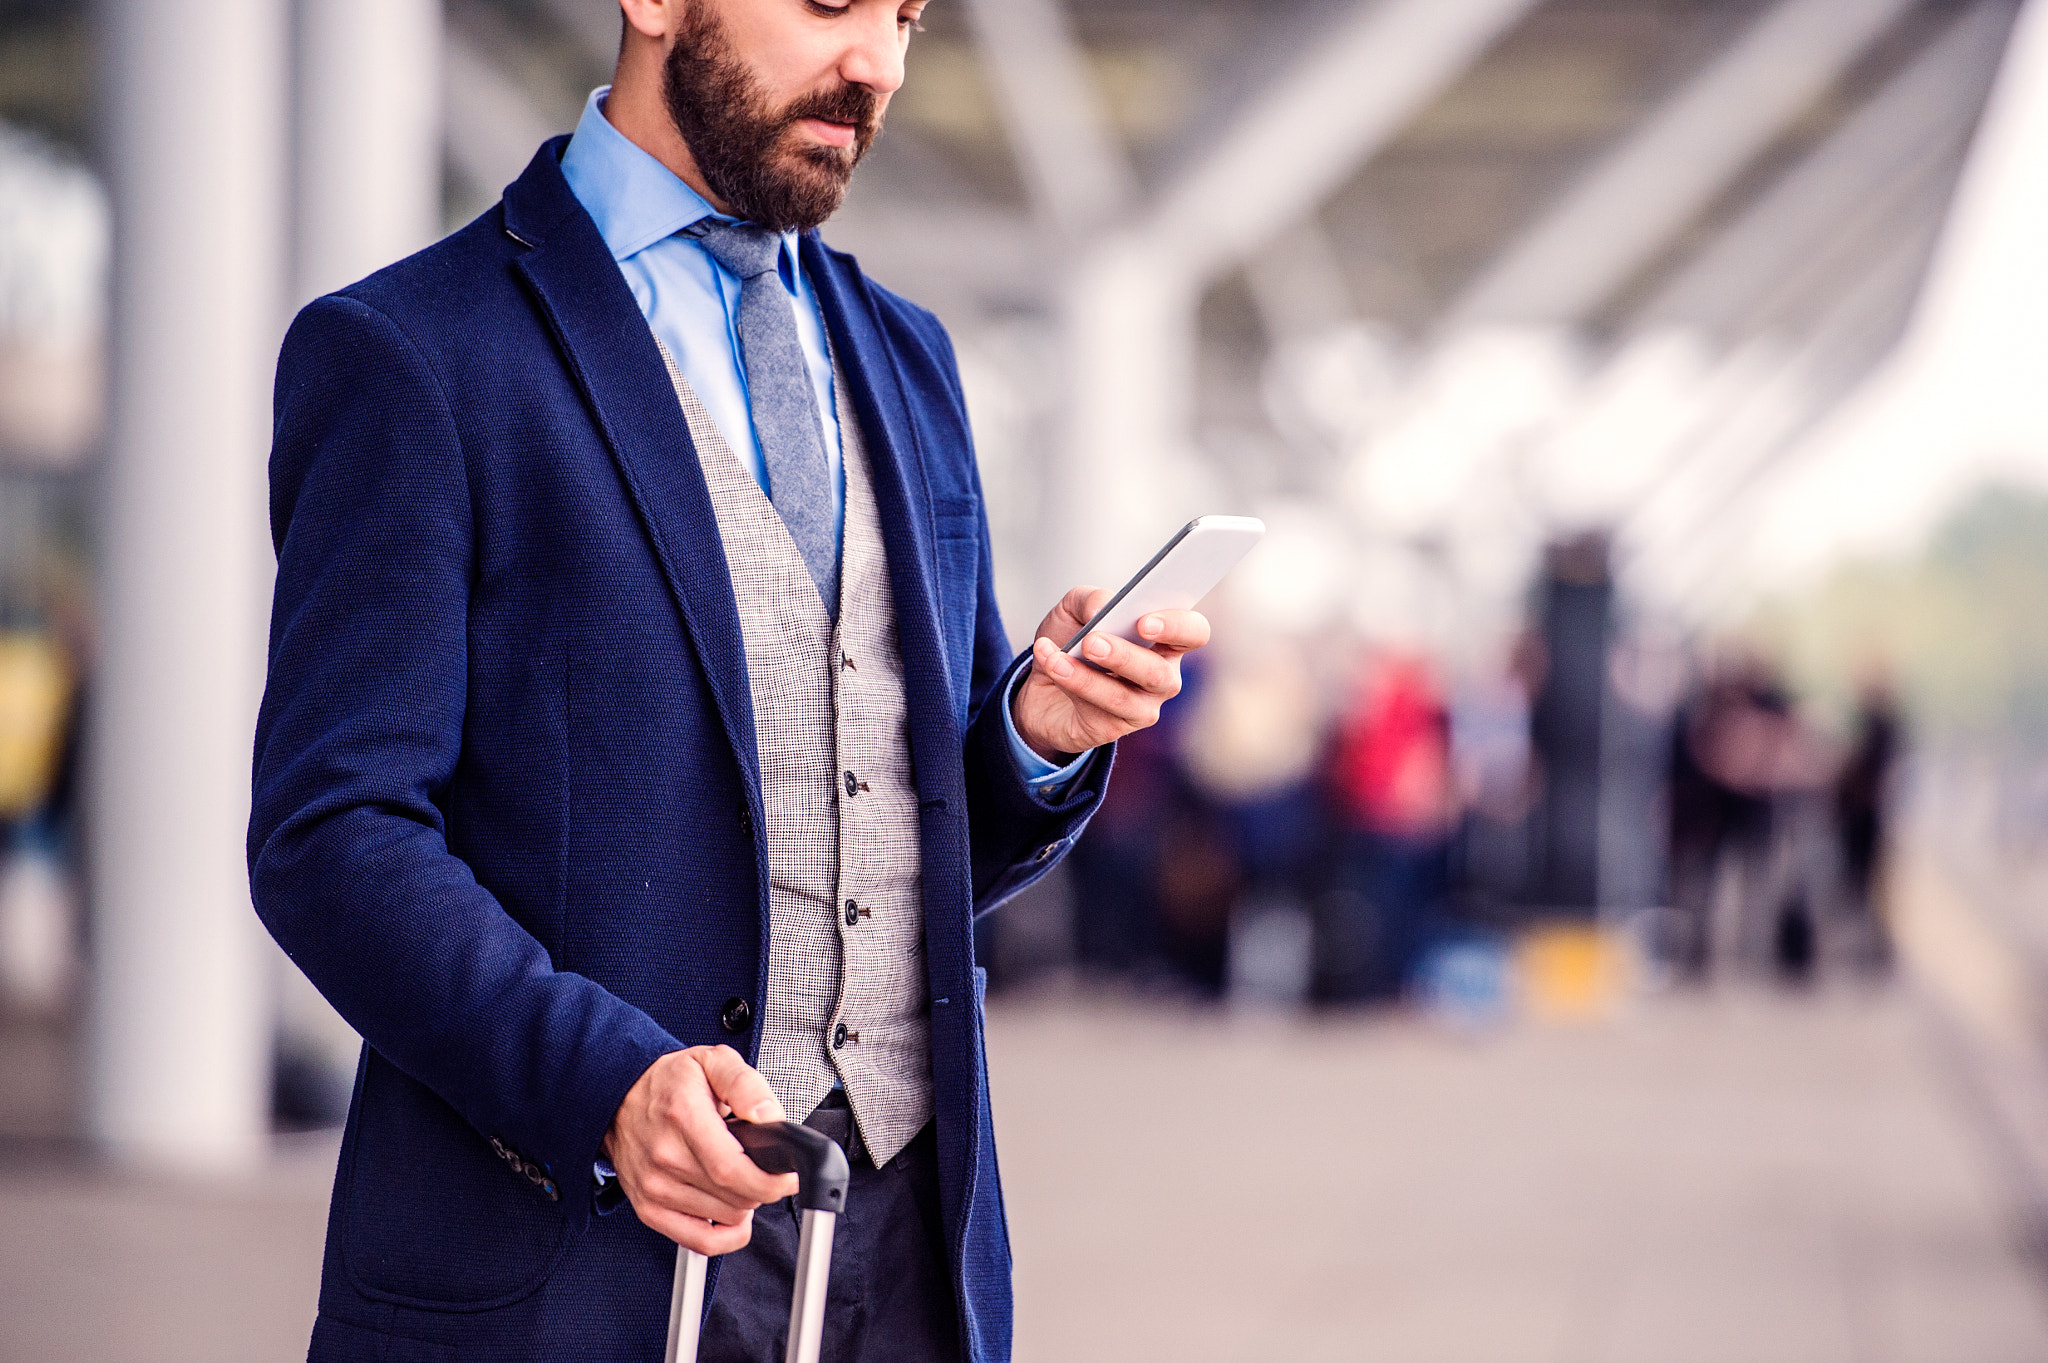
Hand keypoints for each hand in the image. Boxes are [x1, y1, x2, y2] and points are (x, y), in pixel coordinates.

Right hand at [603, 1046, 799, 1254]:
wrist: (619, 1097)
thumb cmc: (669, 1082)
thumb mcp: (713, 1061)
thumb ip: (747, 1086)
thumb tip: (769, 1118)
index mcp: (684, 1117)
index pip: (733, 1170)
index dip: (771, 1179)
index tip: (786, 1174)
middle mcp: (665, 1157)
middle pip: (736, 1198)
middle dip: (763, 1186)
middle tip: (760, 1165)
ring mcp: (655, 1188)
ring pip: (726, 1219)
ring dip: (744, 1203)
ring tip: (737, 1176)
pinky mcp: (649, 1210)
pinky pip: (701, 1243)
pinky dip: (727, 1233)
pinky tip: (730, 1209)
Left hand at [1011, 587, 1211, 761]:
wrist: (1039, 683)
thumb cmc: (1071, 641)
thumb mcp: (1075, 609)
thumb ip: (1093, 599)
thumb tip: (1103, 608)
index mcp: (1166, 640)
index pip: (1194, 633)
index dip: (1177, 627)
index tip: (1144, 622)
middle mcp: (1163, 677)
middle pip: (1159, 672)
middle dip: (1124, 656)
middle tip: (1091, 641)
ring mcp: (1141, 707)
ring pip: (1124, 697)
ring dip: (1087, 676)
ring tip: (1059, 658)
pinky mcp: (1113, 728)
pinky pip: (1095, 710)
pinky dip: (1069, 684)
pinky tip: (1051, 664)